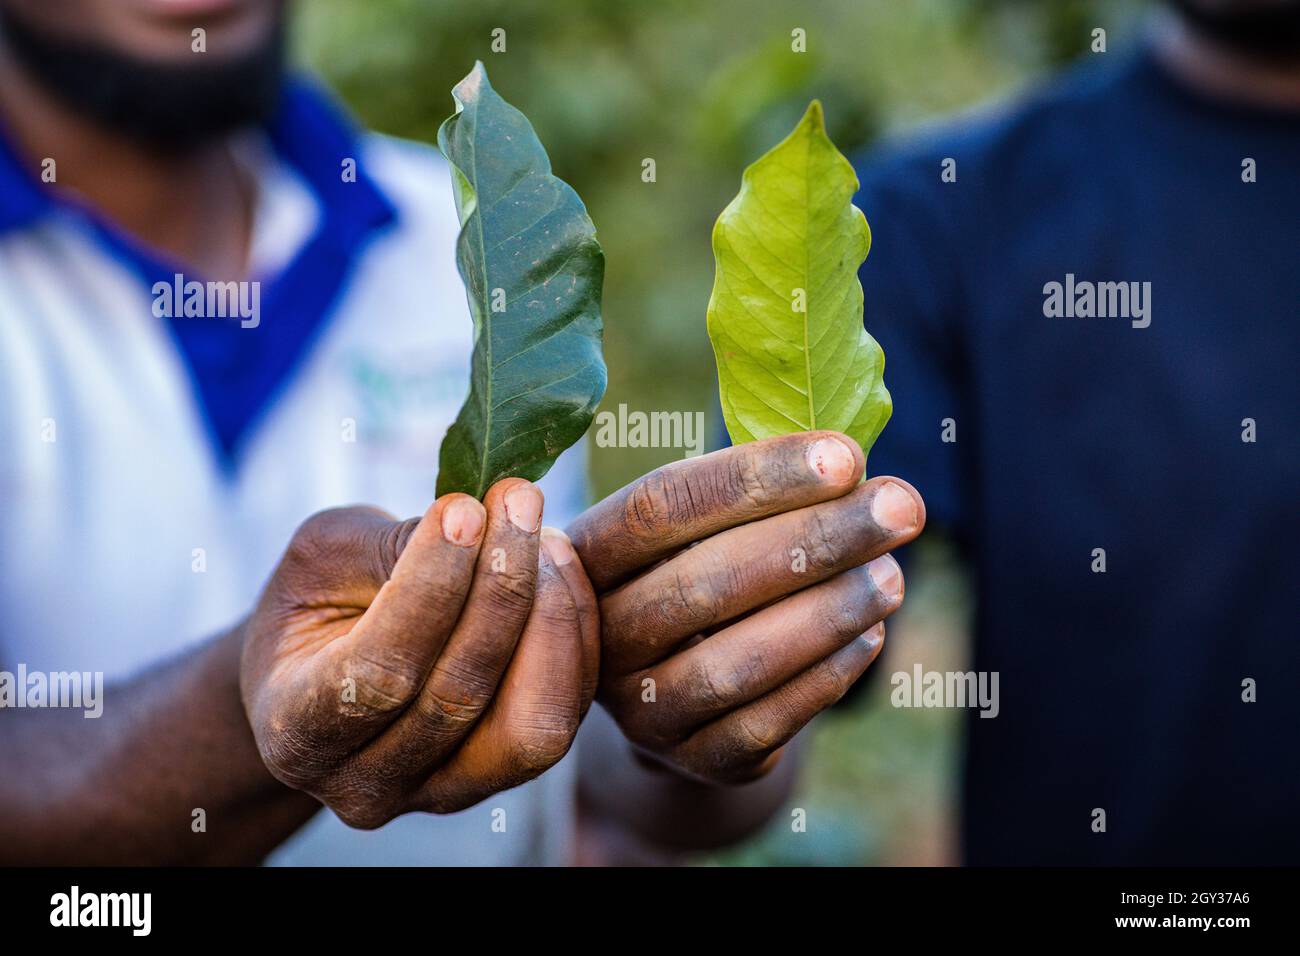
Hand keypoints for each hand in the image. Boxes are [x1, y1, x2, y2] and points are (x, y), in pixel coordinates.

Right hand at [240, 479, 598, 827]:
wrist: (322, 673)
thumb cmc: (315, 605)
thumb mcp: (319, 560)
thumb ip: (387, 549)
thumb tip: (480, 522)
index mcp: (298, 734)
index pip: (378, 675)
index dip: (430, 588)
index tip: (463, 506)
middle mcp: (368, 787)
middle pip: (460, 696)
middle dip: (501, 586)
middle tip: (518, 500)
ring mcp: (443, 795)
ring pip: (531, 726)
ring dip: (552, 617)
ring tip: (546, 537)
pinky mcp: (506, 777)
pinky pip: (563, 714)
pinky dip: (575, 637)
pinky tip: (560, 570)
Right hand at [568, 431, 923, 783]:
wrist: (679, 693)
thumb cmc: (702, 575)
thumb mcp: (700, 528)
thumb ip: (754, 492)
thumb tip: (849, 458)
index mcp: (587, 554)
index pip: (661, 504)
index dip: (753, 477)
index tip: (845, 456)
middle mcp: (600, 634)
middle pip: (703, 581)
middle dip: (814, 539)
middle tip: (900, 507)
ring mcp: (637, 708)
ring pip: (734, 662)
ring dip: (826, 614)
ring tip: (893, 575)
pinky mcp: (689, 759)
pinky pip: (762, 723)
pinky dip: (824, 677)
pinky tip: (870, 634)